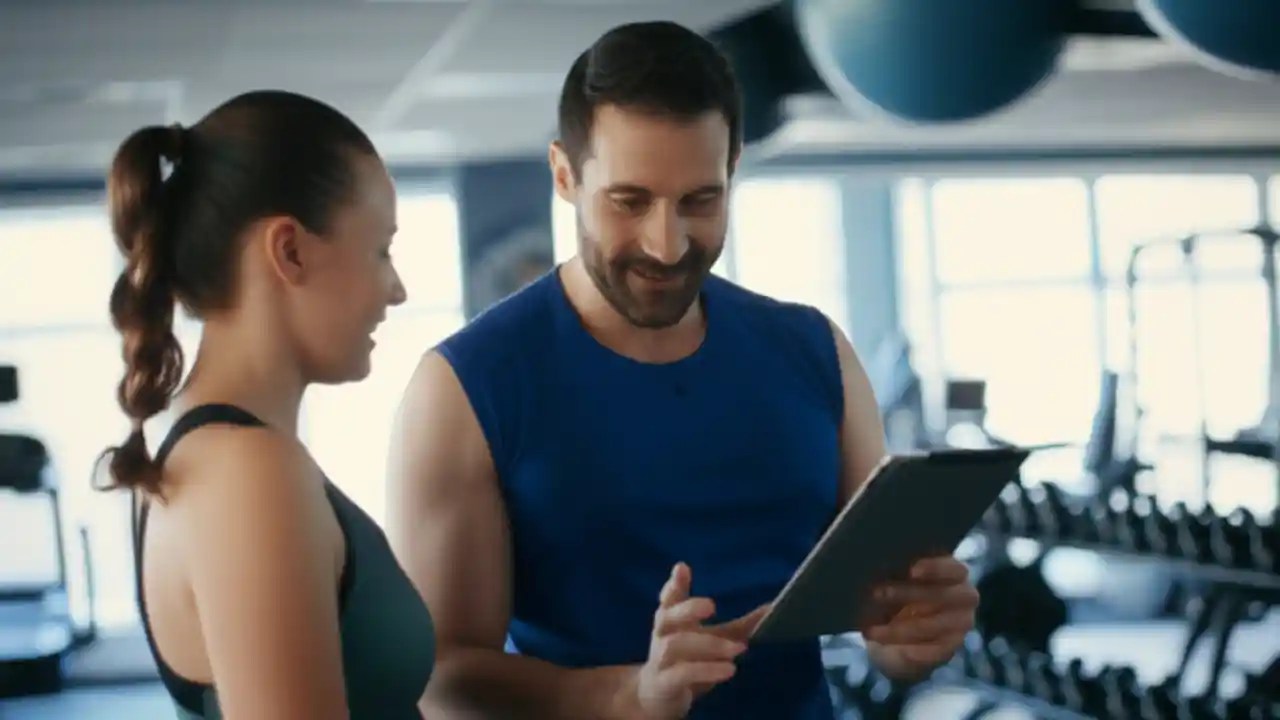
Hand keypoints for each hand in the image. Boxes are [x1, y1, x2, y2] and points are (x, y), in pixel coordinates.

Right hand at [625, 563, 765, 719]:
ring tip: (739, 648)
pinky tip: (729, 669)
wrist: (657, 697)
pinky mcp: (665, 683)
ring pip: (676, 645)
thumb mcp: (714, 640)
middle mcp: (662, 635)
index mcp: (672, 619)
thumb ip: (740, 626)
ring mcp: (660, 659)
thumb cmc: (688, 660)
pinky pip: (682, 674)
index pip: (669, 598)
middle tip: (711, 606)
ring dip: (709, 645)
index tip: (682, 568)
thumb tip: (772, 608)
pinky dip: (706, 670)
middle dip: (688, 609)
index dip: (675, 584)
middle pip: (667, 616)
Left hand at [860, 556, 977, 680]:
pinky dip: (914, 651)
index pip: (952, 568)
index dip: (934, 568)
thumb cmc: (897, 595)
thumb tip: (880, 570)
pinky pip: (935, 650)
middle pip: (942, 595)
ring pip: (932, 625)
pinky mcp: (952, 647)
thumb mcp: (896, 581)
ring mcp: (962, 623)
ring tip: (871, 630)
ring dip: (899, 629)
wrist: (897, 635)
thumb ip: (897, 573)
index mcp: (954, 572)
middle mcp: (964, 596)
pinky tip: (898, 651)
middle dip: (908, 594)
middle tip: (876, 593)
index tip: (911, 571)